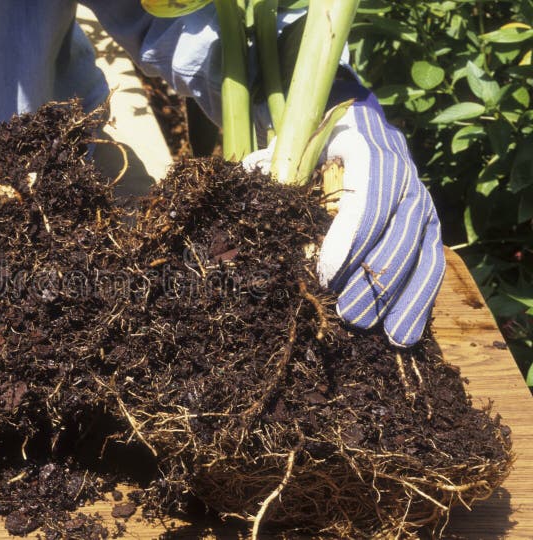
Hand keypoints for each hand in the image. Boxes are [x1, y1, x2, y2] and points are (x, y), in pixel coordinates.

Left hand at [242, 91, 444, 346]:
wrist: (356, 121)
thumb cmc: (315, 138)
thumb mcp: (294, 141)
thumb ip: (274, 164)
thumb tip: (247, 184)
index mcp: (369, 150)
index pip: (365, 199)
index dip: (350, 239)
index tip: (325, 275)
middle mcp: (404, 173)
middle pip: (400, 230)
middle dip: (376, 277)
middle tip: (350, 316)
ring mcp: (420, 198)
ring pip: (424, 250)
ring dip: (405, 296)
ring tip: (388, 336)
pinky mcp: (428, 222)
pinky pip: (433, 261)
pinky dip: (422, 298)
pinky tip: (407, 332)